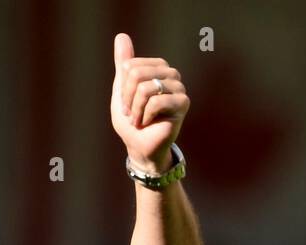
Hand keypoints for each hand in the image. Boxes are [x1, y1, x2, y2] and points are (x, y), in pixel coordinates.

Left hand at [110, 32, 189, 174]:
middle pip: (136, 73)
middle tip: (132, 114)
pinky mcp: (183, 103)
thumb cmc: (132, 121)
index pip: (130, 66)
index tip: (127, 104)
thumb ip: (123, 64)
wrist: (141, 147)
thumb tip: (121, 36)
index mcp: (157, 67)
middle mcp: (171, 74)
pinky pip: (155, 102)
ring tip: (139, 120)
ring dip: (135, 109)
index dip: (122, 88)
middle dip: (128, 98)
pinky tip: (148, 123)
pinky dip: (145, 116)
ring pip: (145, 88)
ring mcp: (179, 87)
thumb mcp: (121, 90)